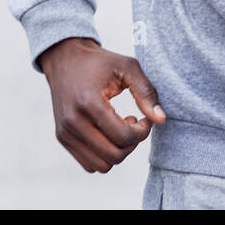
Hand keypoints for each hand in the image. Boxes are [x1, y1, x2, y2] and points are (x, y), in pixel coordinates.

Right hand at [37, 37, 166, 172]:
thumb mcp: (127, 67)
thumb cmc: (99, 62)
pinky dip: (104, 155)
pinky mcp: (62, 138)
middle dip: (132, 143)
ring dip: (118, 151)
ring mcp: (65, 132)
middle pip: (114, 155)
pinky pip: (89, 164)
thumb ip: (146, 92)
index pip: (123, 137)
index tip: (145, 117)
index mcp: (88, 102)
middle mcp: (73, 121)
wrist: (65, 59)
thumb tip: (161, 120)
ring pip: (102, 166)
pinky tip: (108, 133)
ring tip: (120, 128)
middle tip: (134, 123)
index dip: (142, 131)